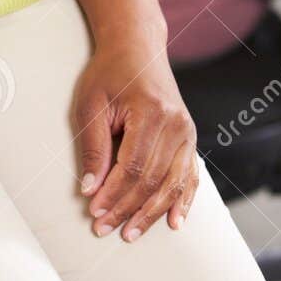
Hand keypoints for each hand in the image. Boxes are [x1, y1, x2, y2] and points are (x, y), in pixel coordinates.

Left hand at [71, 39, 198, 240]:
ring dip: (152, 213)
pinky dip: (183, 201)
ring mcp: (188, 131)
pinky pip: (190, 175)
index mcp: (151, 112)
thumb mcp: (91, 104)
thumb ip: (93, 146)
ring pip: (173, 183)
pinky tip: (175, 222)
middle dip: (127, 208)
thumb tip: (90, 189)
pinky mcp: (190, 137)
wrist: (137, 47)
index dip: (113, 194)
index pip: (132, 167)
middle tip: (105, 229)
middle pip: (153, 180)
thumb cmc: (109, 73)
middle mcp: (176, 124)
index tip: (94, 212)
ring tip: (131, 233)